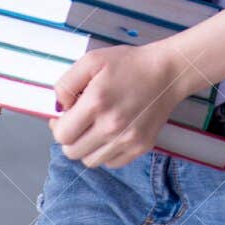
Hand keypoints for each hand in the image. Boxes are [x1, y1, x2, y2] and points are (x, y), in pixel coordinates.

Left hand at [49, 40, 192, 168]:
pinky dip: (106, 152)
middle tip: (79, 121)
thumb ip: (66, 84)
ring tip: (95, 127)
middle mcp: (111, 126)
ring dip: (87, 147)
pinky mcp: (140, 147)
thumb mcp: (91, 61)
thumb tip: (59, 108)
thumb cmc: (128, 64)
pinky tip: (111, 133)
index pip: (62, 135)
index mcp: (96, 103)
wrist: (166, 72)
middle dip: (70, 137)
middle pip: (73, 152)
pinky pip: (112, 162)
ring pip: (91, 161)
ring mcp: (127, 140)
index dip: (58, 126)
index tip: (64, 116)